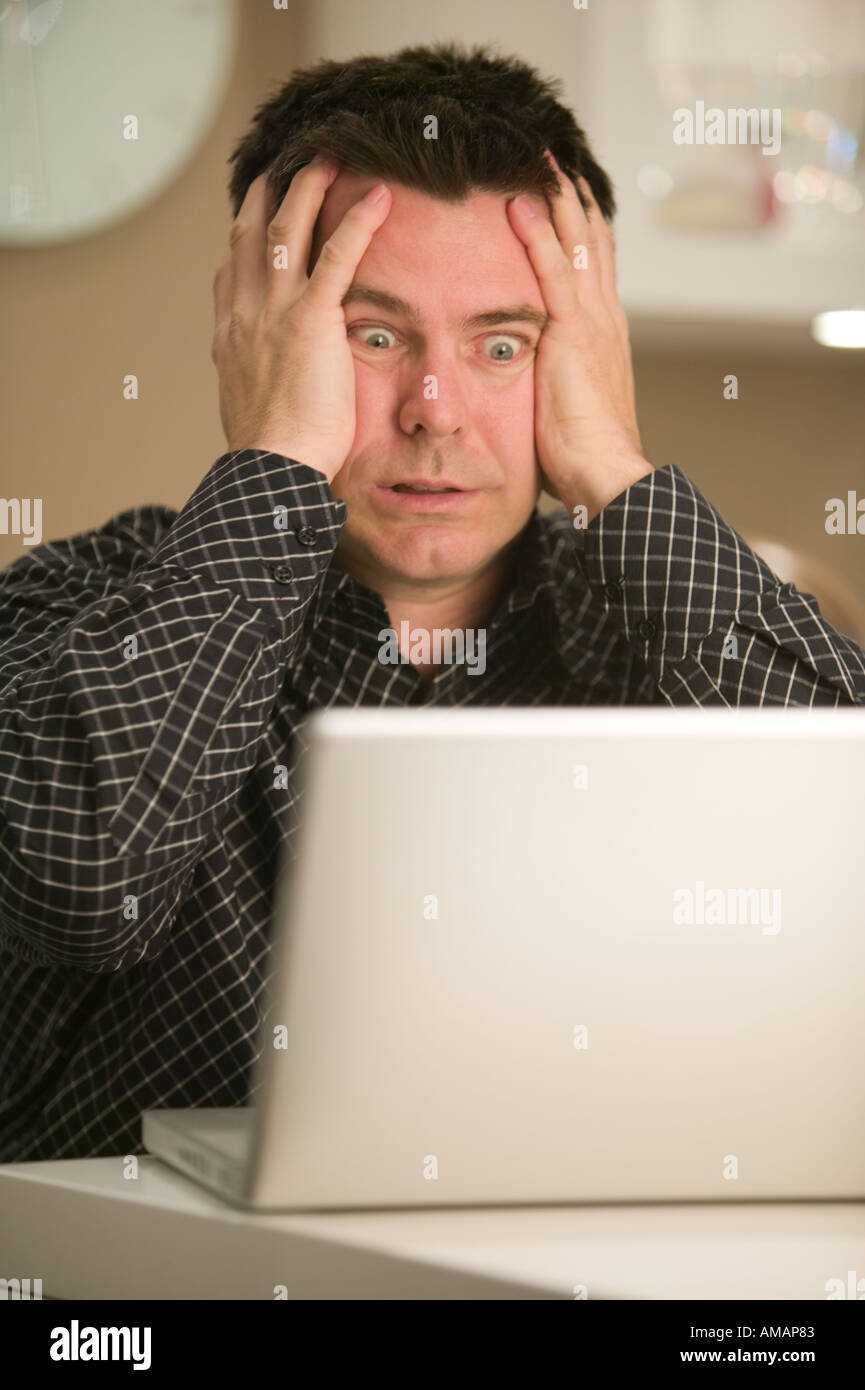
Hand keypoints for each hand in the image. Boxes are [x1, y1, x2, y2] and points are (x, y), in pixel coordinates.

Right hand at [211, 157, 391, 482]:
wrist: (272, 467)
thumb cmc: (272, 454)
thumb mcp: (253, 410)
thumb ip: (261, 383)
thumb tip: (271, 387)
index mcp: (229, 337)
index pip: (232, 272)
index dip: (245, 237)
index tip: (257, 215)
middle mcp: (244, 313)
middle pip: (252, 234)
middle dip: (270, 193)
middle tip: (288, 162)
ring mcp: (275, 311)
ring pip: (288, 227)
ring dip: (310, 185)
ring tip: (331, 156)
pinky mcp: (311, 319)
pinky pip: (336, 256)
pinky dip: (357, 220)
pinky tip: (379, 196)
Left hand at [506, 151, 651, 522]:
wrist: (605, 473)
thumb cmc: (584, 457)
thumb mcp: (566, 407)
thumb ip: (552, 382)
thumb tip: (531, 384)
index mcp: (604, 334)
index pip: (595, 267)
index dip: (581, 227)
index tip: (563, 194)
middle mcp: (604, 318)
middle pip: (592, 240)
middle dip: (572, 196)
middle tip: (552, 154)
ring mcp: (592, 321)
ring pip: (577, 241)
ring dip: (556, 196)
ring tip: (538, 156)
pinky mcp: (573, 332)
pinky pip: (554, 269)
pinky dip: (539, 231)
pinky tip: (521, 201)